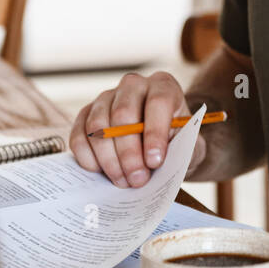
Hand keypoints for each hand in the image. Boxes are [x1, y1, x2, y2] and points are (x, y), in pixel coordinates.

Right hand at [69, 71, 206, 187]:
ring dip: (109, 159)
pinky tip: (101, 173)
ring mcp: (106, 97)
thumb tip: (154, 164)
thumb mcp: (189, 147)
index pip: (158, 102)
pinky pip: (79, 135)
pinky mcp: (86, 114)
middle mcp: (133, 85)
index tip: (155, 162)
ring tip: (123, 182)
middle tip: (137, 180)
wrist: (159, 142)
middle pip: (123, 114)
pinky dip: (88, 158)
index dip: (155, 133)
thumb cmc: (176, 143)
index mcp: (164, 86)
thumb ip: (180, 153)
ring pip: (98, 126)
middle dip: (129, 153)